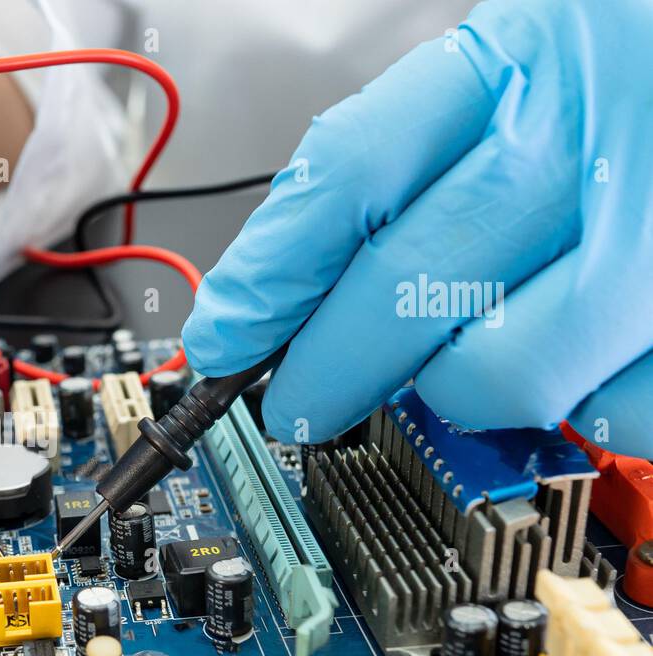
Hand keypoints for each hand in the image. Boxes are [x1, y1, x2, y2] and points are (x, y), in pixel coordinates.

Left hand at [182, 0, 652, 458]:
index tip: (225, 334)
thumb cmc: (633, 78)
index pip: (352, 172)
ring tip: (453, 364)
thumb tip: (286, 279)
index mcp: (526, 57)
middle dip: (323, 367)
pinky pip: (601, 416)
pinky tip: (556, 367)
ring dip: (446, 391)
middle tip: (295, 400)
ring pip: (491, 373)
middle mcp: (592, 143)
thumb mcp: (524, 65)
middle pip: (403, 285)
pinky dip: (561, 412)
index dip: (270, 272)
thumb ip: (416, 155)